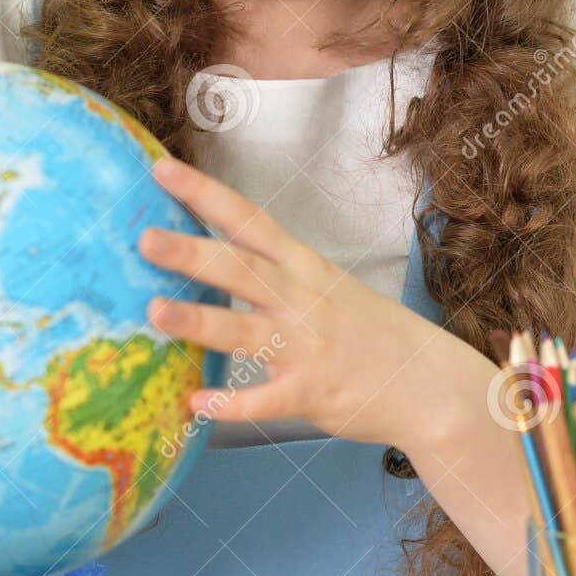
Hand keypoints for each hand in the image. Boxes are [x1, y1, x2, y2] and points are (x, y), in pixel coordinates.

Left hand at [138, 154, 488, 451]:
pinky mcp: (313, 392)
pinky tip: (197, 406)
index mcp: (303, 267)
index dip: (205, 193)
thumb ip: (274, 274)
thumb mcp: (326, 286)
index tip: (161, 170)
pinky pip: (266, 399)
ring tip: (155, 311)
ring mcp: (307, 346)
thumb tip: (215, 261)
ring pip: (244, 331)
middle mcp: (301, 299)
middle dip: (192, 252)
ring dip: (199, 321)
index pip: (249, 220)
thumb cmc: (369, 333)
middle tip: (145, 238)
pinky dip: (232, 404)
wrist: (431, 383)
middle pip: (239, 269)